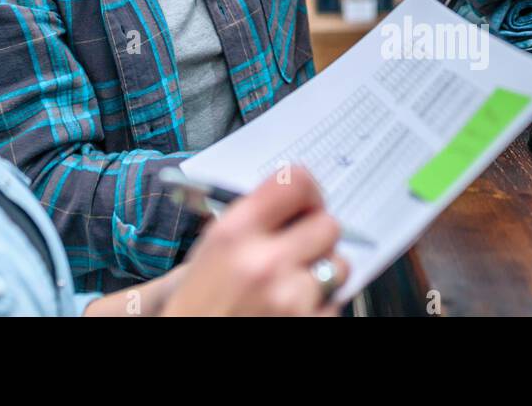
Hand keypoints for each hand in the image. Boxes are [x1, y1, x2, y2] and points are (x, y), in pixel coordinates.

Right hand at [161, 166, 348, 316]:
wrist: (193, 348)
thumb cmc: (199, 307)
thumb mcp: (211, 252)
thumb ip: (252, 221)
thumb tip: (295, 203)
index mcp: (235, 233)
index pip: (297, 183)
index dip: (309, 193)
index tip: (309, 202)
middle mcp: (265, 262)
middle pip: (327, 224)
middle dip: (316, 237)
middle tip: (300, 249)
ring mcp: (290, 298)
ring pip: (338, 265)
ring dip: (321, 274)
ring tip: (290, 287)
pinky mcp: (309, 323)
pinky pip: (336, 301)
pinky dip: (319, 306)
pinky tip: (291, 311)